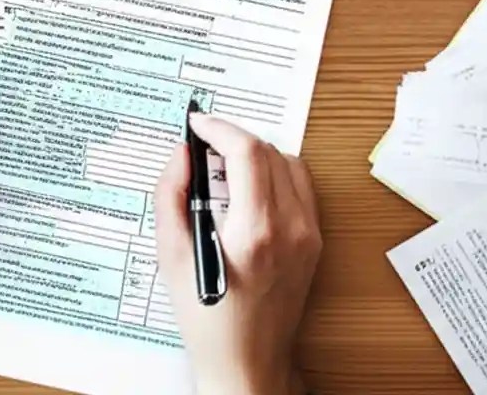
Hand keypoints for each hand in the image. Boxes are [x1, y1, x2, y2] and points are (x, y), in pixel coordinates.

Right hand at [155, 114, 321, 394]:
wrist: (246, 360)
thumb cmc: (206, 318)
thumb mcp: (172, 256)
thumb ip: (172, 197)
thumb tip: (181, 155)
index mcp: (255, 232)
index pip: (247, 153)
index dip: (218, 128)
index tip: (197, 124)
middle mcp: (291, 229)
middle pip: (268, 151)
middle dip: (232, 138)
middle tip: (202, 147)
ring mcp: (309, 234)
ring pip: (288, 163)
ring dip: (255, 154)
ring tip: (222, 169)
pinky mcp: (315, 241)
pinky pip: (299, 186)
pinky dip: (273, 174)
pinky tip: (247, 189)